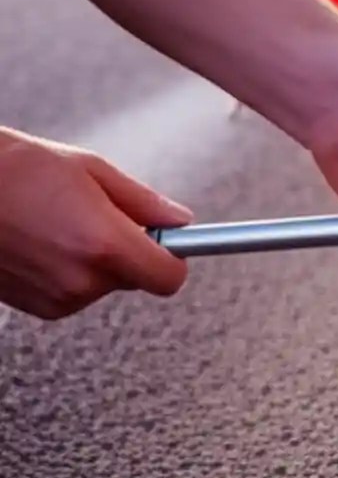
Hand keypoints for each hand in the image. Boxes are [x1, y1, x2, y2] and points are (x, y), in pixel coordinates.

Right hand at [0, 128, 190, 319]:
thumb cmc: (16, 169)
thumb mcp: (91, 170)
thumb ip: (143, 202)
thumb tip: (181, 219)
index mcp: (104, 245)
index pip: (169, 277)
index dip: (173, 258)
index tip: (169, 241)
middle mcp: (82, 281)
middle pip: (136, 278)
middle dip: (127, 250)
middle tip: (97, 214)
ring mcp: (56, 299)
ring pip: (103, 284)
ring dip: (94, 259)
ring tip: (59, 221)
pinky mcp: (34, 308)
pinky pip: (73, 291)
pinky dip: (67, 269)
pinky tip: (41, 239)